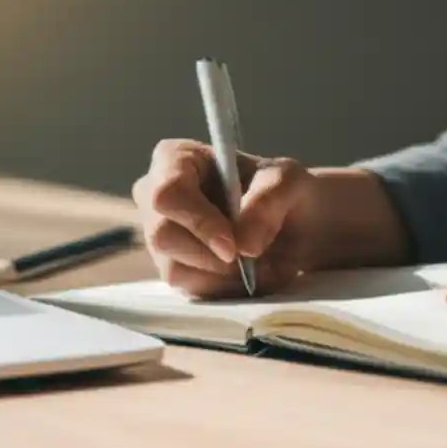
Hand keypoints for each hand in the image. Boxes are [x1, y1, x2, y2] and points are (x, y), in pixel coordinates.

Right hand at [132, 139, 322, 297]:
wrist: (291, 225)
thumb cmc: (281, 191)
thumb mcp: (289, 182)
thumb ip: (268, 202)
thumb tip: (245, 244)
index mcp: (175, 159)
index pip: (168, 193)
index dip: (198, 222)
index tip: (232, 246)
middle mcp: (155, 196)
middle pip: (162, 235)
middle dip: (211, 255)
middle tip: (251, 259)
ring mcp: (159, 235)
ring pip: (173, 268)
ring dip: (222, 275)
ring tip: (257, 264)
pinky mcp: (172, 267)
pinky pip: (188, 288)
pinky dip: (223, 288)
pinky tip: (245, 274)